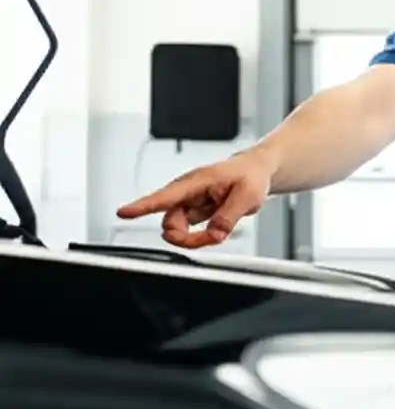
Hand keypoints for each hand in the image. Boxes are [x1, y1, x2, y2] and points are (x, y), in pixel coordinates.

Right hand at [116, 149, 275, 247]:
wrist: (256, 171)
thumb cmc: (250, 176)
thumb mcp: (247, 196)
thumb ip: (229, 217)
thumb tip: (214, 234)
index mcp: (197, 181)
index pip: (165, 196)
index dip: (143, 205)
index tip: (123, 213)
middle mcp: (187, 192)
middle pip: (170, 222)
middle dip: (186, 237)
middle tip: (213, 237)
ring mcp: (189, 203)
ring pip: (178, 229)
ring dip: (195, 237)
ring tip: (219, 231)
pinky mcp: (194, 212)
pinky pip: (189, 231)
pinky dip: (201, 236)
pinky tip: (217, 228)